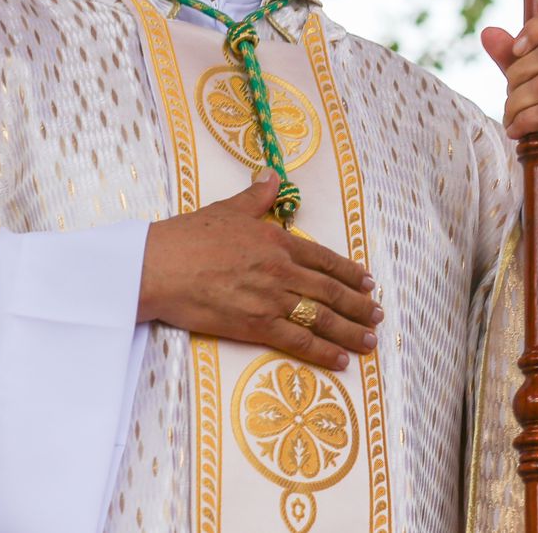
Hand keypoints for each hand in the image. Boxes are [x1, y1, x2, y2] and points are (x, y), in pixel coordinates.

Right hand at [139, 174, 381, 369]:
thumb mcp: (228, 208)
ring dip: (350, 331)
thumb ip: (257, 197)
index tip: (368, 283)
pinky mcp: (256, 325)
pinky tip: (341, 360)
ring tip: (369, 342)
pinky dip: (323, 352)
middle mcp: (281, 270)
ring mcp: (271, 299)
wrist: (160, 266)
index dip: (349, 273)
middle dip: (358, 306)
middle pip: (330, 291)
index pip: (324, 259)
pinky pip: (298, 341)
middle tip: (377, 316)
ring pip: (321, 318)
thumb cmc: (189, 236)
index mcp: (277, 241)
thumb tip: (272, 176)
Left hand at [482, 9, 537, 230]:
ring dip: (516, 105)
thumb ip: (510, 59)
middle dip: (516, 77)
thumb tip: (488, 32)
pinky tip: (518, 133)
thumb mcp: (525, 86)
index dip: (537, 29)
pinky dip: (525, 121)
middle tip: (510, 100)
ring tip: (511, 120)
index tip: (516, 51)